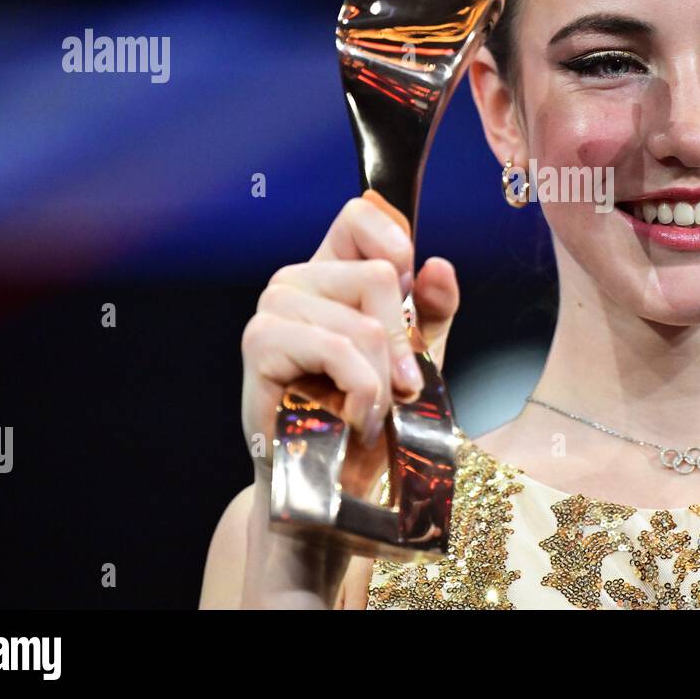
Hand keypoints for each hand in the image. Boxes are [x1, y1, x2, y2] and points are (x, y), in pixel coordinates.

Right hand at [239, 192, 459, 464]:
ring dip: (382, 382)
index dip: (396, 246)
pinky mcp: (261, 342)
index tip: (408, 298)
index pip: (361, 214)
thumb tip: (438, 266)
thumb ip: (432, 309)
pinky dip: (363, 392)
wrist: (331, 483)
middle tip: (399, 389)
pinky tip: (354, 420)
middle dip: (402, 343)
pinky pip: (339, 349)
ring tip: (371, 412)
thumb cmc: (368, 416)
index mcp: (331, 270)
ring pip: (364, 322)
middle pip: (379, 274)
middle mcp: (297, 279)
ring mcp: (274, 307)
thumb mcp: (417, 356)